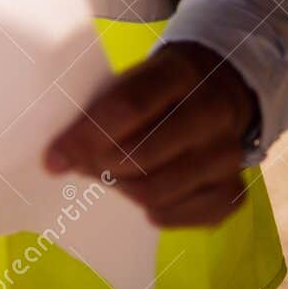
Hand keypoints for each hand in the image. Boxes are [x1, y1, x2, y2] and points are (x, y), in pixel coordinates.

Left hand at [45, 42, 258, 227]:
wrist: (220, 91)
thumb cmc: (156, 90)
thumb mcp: (132, 79)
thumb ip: (100, 110)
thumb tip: (58, 157)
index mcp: (178, 73)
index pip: (126, 107)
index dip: (84, 137)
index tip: (53, 158)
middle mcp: (211, 112)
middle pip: (140, 156)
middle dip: (98, 166)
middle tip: (80, 166)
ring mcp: (228, 154)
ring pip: (156, 192)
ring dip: (121, 188)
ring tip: (110, 175)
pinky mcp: (234, 190)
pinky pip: (177, 215)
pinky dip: (151, 210)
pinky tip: (144, 189)